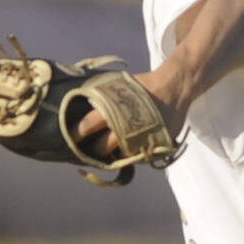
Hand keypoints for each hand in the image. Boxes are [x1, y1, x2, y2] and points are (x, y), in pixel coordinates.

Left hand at [70, 71, 187, 157]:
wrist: (174, 87)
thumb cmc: (143, 86)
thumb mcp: (119, 86)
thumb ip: (102, 97)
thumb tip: (78, 102)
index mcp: (114, 109)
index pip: (88, 125)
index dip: (76, 133)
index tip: (69, 138)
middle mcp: (126, 127)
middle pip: (102, 147)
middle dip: (93, 150)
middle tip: (87, 150)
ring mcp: (141, 140)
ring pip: (119, 157)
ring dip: (111, 156)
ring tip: (106, 153)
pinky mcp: (154, 148)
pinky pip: (137, 157)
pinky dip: (130, 155)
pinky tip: (126, 149)